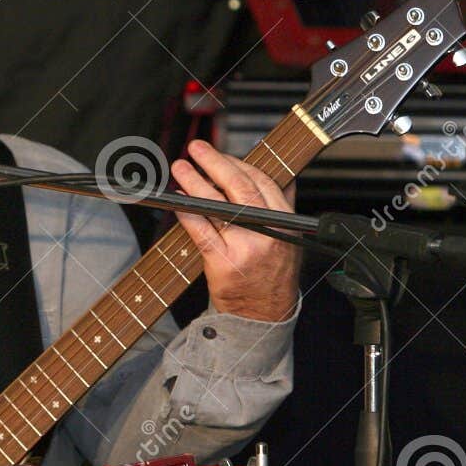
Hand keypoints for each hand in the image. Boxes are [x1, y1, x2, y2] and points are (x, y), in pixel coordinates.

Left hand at [171, 139, 299, 321]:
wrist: (264, 316)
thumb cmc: (272, 275)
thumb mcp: (288, 238)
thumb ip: (282, 206)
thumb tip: (281, 175)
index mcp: (284, 221)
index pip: (262, 181)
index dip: (238, 163)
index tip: (220, 154)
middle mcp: (268, 232)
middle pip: (240, 187)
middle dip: (216, 162)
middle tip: (196, 149)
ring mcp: (245, 248)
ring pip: (218, 206)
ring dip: (196, 182)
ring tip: (181, 168)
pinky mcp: (224, 263)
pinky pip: (202, 232)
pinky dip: (188, 214)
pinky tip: (178, 202)